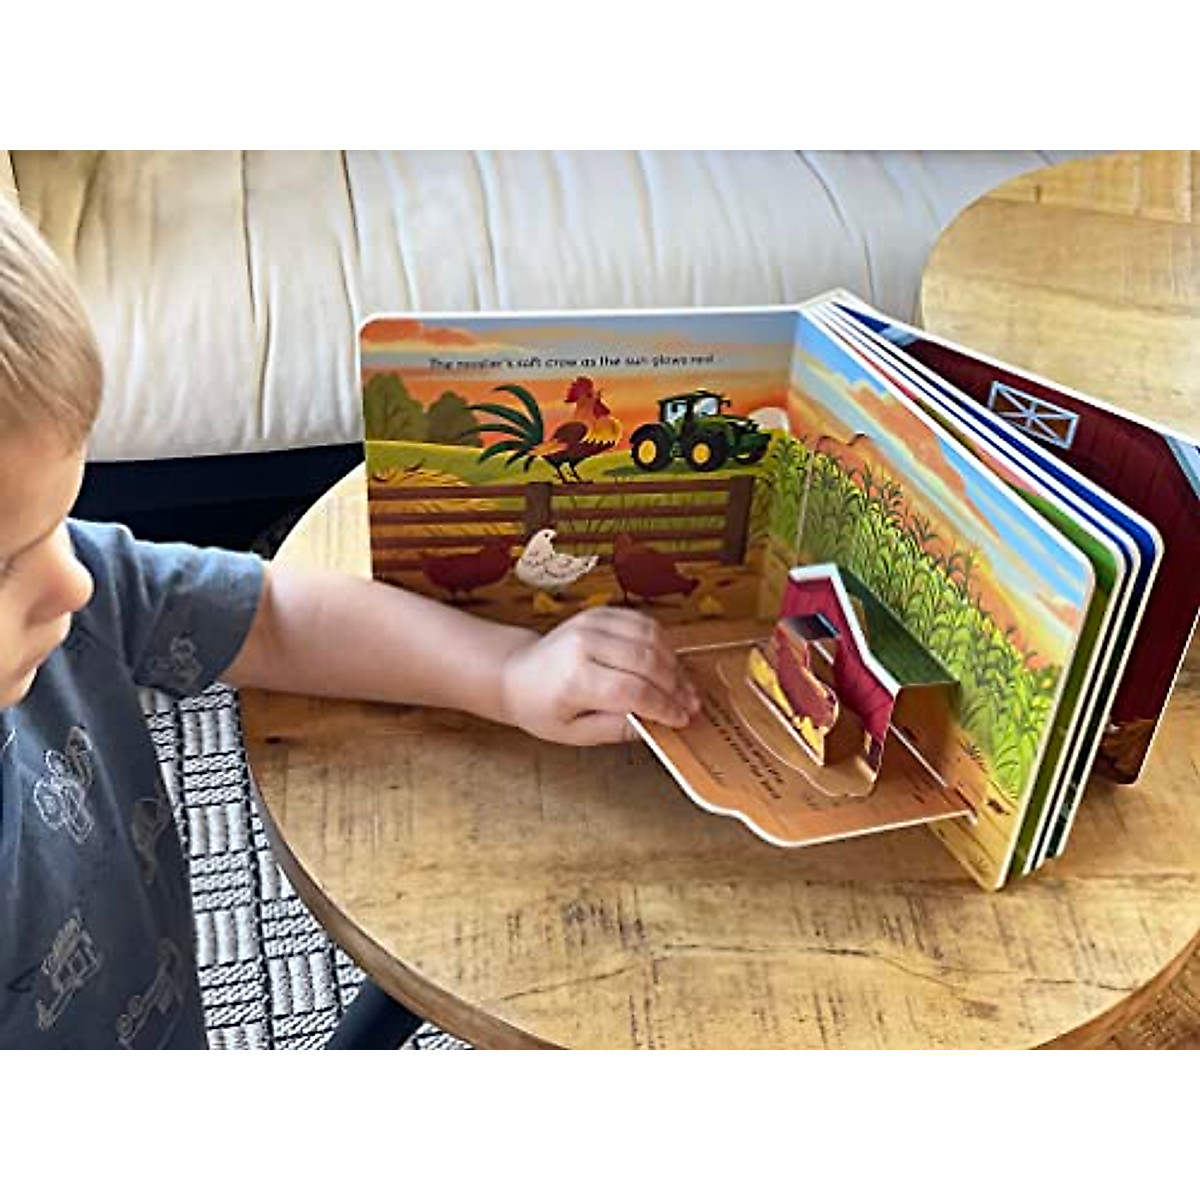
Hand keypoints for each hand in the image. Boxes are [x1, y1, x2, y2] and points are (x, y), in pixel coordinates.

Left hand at [499, 607, 700, 745]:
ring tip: (683, 686)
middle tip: (691, 704)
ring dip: (673, 663)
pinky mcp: (599, 613)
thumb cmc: (540, 706)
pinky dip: (662, 642)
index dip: (663, 707)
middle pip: (646, 661)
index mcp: (573, 679)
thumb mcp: (574, 733)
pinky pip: (642, 622)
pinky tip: (667, 663)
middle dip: (675, 686)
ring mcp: (592, 623)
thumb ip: (616, 729)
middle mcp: (583, 644)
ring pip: (650, 637)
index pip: (631, 691)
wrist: (516, 672)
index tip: (681, 719)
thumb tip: (655, 726)